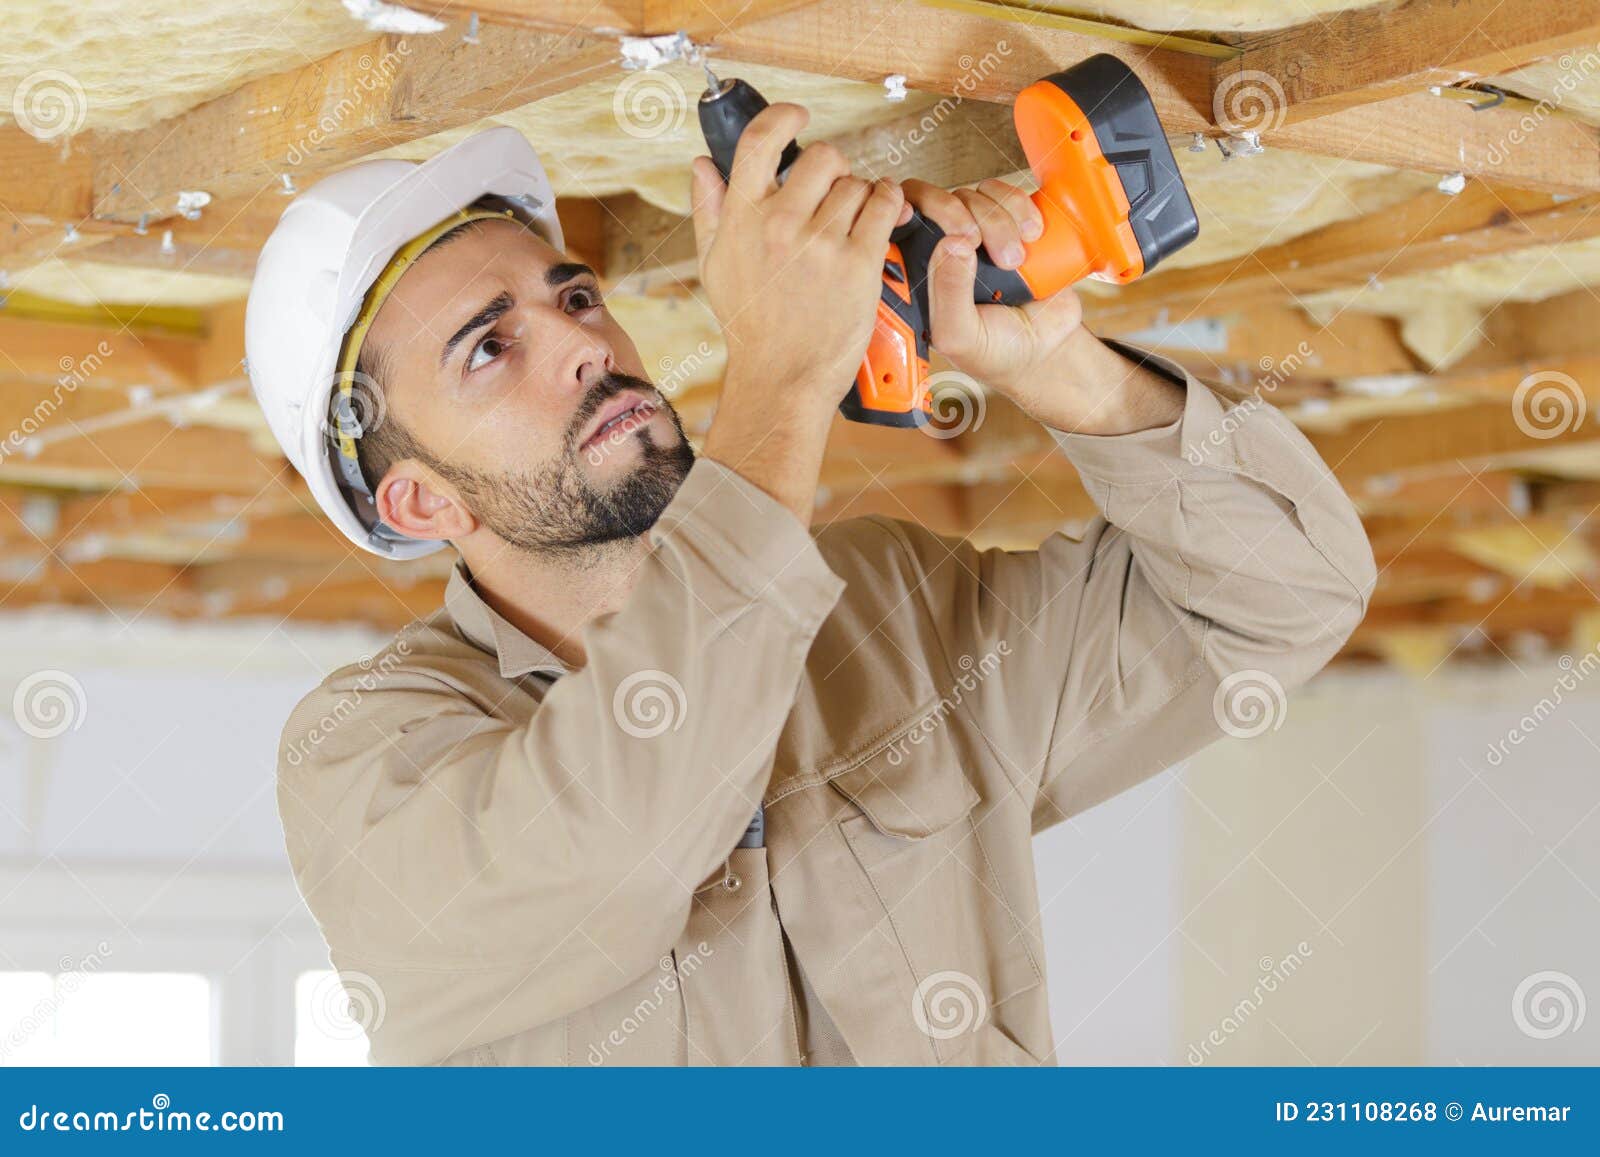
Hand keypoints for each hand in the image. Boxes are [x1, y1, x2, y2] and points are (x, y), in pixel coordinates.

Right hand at [690, 103, 907, 520]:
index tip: (799, 116)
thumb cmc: (750, 325)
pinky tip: (883, 211)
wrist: (782, 376)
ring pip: (856, 184)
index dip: (784, 116)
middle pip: (822, 157)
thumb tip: (703, 165)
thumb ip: (708, 209)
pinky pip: (883, 207)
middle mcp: (780, 224)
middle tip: (833, 192)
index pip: (760, 142)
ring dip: (861, 193)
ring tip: (854, 217)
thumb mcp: (714, 265)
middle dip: (834, 168)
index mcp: (742, 218)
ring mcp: (820, 243)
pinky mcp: (857, 263)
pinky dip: (888, 203)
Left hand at [904, 178, 1178, 433]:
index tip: (917, 217)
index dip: (902, 210)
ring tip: (1014, 260)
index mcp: (917, 275)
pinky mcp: (1010, 223)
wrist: (1047, 349)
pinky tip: (1031, 235)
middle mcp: (941, 249)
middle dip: (957, 214)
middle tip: (978, 243)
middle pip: (933, 199)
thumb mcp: (960, 334)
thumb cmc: (994, 350)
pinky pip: (1006, 194)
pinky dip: (1020, 208)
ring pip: (973, 195)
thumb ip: (949, 293)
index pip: (894, 226)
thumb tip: (952, 243)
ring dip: (997, 220)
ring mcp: (977, 232)